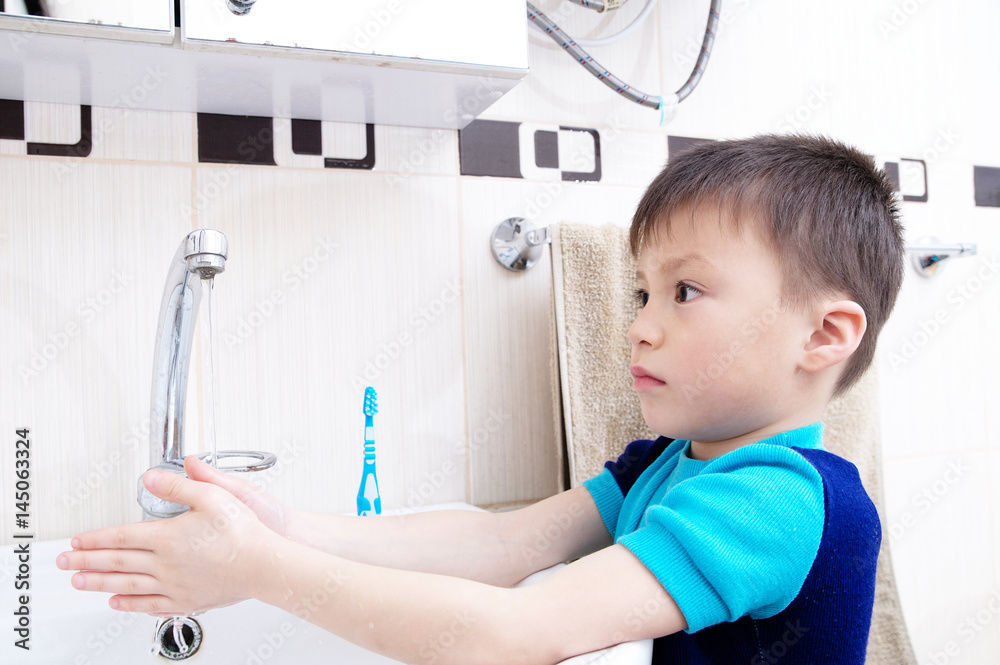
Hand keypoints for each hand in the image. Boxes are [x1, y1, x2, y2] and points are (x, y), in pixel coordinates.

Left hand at [57, 457, 279, 614]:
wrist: (265, 565)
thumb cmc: (244, 532)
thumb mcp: (214, 496)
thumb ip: (180, 485)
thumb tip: (151, 478)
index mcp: (168, 537)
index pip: (121, 536)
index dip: (96, 538)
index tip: (77, 541)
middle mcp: (166, 564)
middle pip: (117, 562)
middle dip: (86, 561)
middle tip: (63, 564)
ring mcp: (175, 585)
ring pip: (127, 585)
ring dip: (99, 583)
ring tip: (80, 583)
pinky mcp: (187, 600)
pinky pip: (149, 605)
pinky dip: (129, 604)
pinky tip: (118, 603)